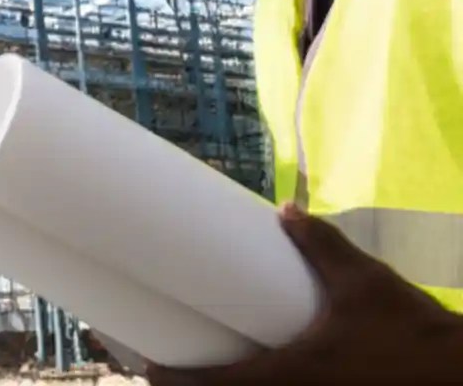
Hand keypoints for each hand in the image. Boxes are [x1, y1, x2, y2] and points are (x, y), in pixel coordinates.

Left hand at [146, 203, 462, 384]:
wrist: (461, 375)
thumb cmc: (410, 332)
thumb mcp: (364, 282)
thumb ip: (321, 244)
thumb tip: (286, 210)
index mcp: (289, 377)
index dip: (171, 380)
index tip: (147, 365)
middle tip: (167, 366)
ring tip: (200, 374)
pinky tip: (253, 380)